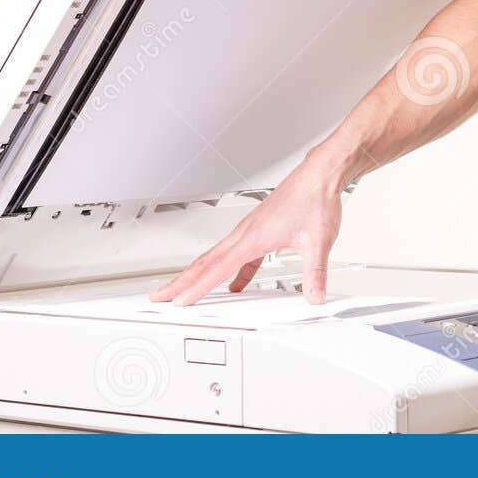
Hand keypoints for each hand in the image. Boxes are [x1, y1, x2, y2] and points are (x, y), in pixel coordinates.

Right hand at [147, 154, 347, 305]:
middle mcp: (245, 233)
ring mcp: (250, 230)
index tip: (177, 302)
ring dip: (198, 275)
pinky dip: (231, 271)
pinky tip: (235, 285)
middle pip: (205, 262)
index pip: (217, 268)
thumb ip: (315, 273)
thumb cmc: (315, 200)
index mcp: (253, 237)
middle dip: (180, 281)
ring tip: (184, 291)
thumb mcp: (318, 242)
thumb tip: (315, 297)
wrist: (319, 175)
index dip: (196, 288)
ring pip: (217, 257)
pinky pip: (238, 255)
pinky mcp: (259, 230)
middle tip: (158, 296)